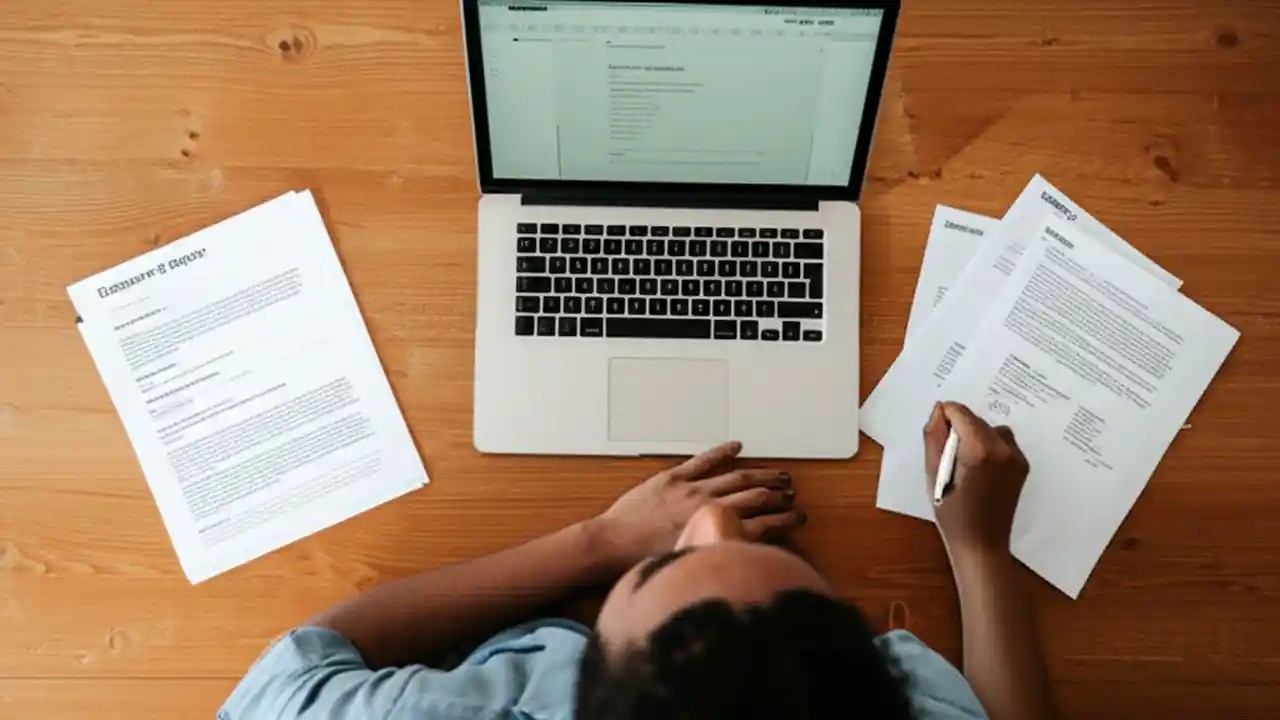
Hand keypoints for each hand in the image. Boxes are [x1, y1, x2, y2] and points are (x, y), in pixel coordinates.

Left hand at [593, 441, 804, 569]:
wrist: (611, 544)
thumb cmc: (644, 562)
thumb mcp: (688, 564)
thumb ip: (715, 555)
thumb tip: (738, 556)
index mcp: (713, 532)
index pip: (760, 525)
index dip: (783, 520)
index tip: (798, 517)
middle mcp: (708, 508)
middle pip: (753, 498)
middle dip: (777, 495)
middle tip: (793, 493)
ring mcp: (691, 490)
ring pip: (735, 478)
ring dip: (759, 475)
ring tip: (777, 474)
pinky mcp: (672, 478)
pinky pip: (703, 461)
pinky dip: (722, 452)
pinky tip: (737, 446)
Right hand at [924, 402, 1029, 560]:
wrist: (982, 543)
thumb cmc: (952, 514)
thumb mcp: (933, 474)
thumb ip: (934, 438)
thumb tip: (938, 411)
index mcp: (978, 451)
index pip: (959, 412)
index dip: (944, 419)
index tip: (938, 437)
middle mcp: (1003, 449)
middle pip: (975, 419)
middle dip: (960, 429)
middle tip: (949, 457)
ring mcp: (1017, 458)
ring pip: (991, 428)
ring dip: (976, 435)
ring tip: (966, 461)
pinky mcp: (1023, 465)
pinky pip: (1004, 441)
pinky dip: (990, 446)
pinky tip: (980, 468)